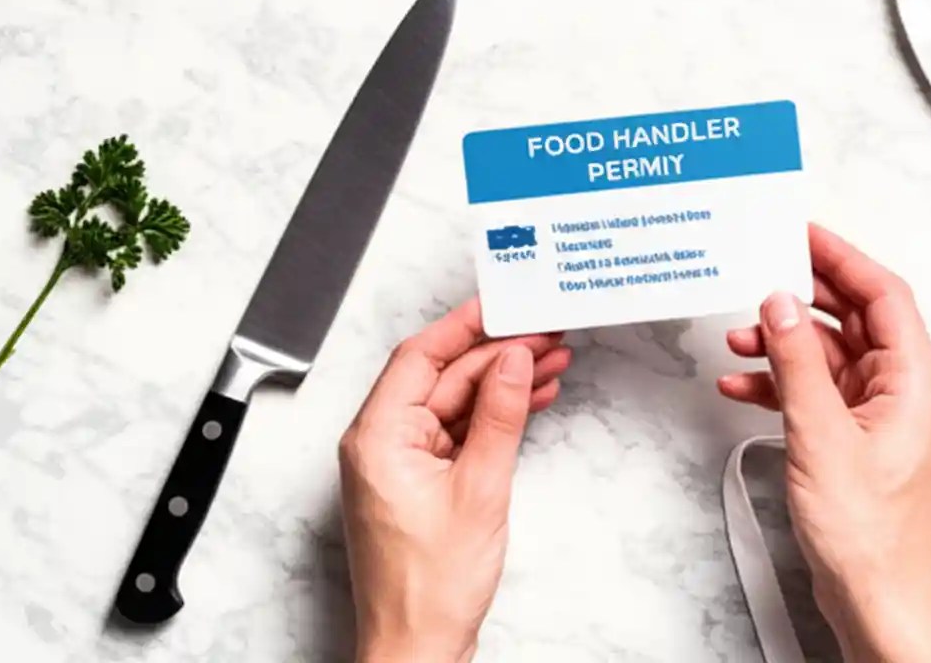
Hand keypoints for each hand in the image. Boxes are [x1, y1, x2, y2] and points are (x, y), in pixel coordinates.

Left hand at [338, 298, 571, 662]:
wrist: (418, 647)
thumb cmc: (429, 588)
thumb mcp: (479, 489)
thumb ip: (499, 417)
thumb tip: (514, 363)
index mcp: (377, 436)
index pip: (420, 356)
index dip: (465, 324)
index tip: (503, 303)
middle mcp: (381, 443)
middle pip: (442, 376)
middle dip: (497, 354)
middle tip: (545, 333)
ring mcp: (400, 462)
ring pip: (454, 403)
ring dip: (502, 383)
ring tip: (553, 361)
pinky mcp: (420, 481)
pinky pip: (457, 432)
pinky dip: (494, 417)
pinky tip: (531, 400)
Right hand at [718, 224, 930, 661]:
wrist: (875, 600)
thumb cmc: (867, 534)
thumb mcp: (821, 434)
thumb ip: (796, 363)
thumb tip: (779, 304)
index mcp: (917, 380)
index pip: (882, 293)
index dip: (841, 257)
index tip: (801, 232)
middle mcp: (906, 391)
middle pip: (854, 319)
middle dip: (802, 298)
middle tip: (758, 271)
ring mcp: (881, 416)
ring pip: (829, 356)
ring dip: (782, 345)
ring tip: (736, 341)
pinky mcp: (858, 440)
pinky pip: (818, 392)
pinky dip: (781, 385)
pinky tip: (742, 387)